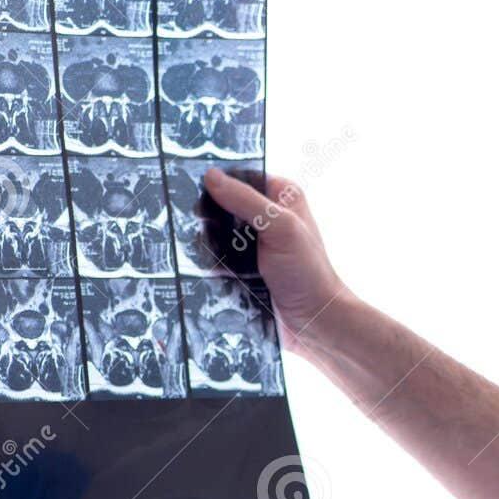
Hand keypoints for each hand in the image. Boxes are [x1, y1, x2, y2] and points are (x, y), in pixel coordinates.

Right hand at [202, 168, 346, 352]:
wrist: (314, 323)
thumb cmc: (307, 272)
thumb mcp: (280, 227)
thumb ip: (246, 200)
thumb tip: (210, 176)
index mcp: (280, 195)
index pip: (239, 175)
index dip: (216, 179)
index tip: (188, 183)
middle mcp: (266, 216)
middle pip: (222, 204)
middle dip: (206, 213)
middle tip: (184, 218)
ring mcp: (253, 243)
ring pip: (215, 233)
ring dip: (204, 240)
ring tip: (185, 242)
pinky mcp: (243, 268)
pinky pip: (216, 258)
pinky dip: (206, 261)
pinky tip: (192, 263)